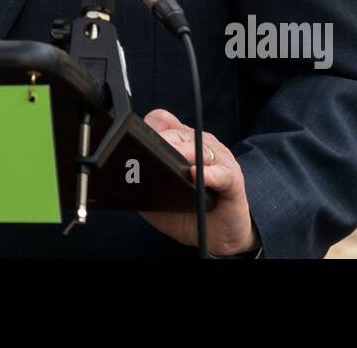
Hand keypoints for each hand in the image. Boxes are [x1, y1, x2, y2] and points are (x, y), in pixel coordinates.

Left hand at [138, 109, 259, 255]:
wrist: (218, 235)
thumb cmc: (187, 212)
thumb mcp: (157, 200)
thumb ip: (142, 184)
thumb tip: (123, 175)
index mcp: (180, 144)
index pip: (162, 122)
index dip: (149, 130)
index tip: (134, 141)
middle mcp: (199, 145)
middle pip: (176, 133)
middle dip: (162, 143)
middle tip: (149, 154)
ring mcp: (218, 159)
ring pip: (198, 147)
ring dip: (184, 153)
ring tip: (172, 164)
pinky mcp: (233, 177)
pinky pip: (220, 171)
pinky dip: (207, 173)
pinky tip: (195, 175)